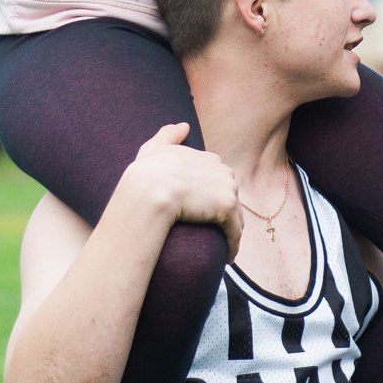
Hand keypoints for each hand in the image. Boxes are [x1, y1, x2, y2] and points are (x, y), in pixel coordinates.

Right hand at [120, 123, 242, 253]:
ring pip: (235, 216)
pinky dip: (233, 245)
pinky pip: (234, 232)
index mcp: (209, 158)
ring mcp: (227, 188)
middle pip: (229, 197)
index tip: (205, 211)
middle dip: (226, 214)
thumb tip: (184, 125)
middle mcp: (222, 170)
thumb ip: (169, 135)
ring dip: (231, 232)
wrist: (150, 189)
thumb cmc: (147, 172)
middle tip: (215, 232)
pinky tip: (228, 258)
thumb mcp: (154, 148)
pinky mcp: (228, 208)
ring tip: (223, 247)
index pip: (218, 180)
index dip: (212, 197)